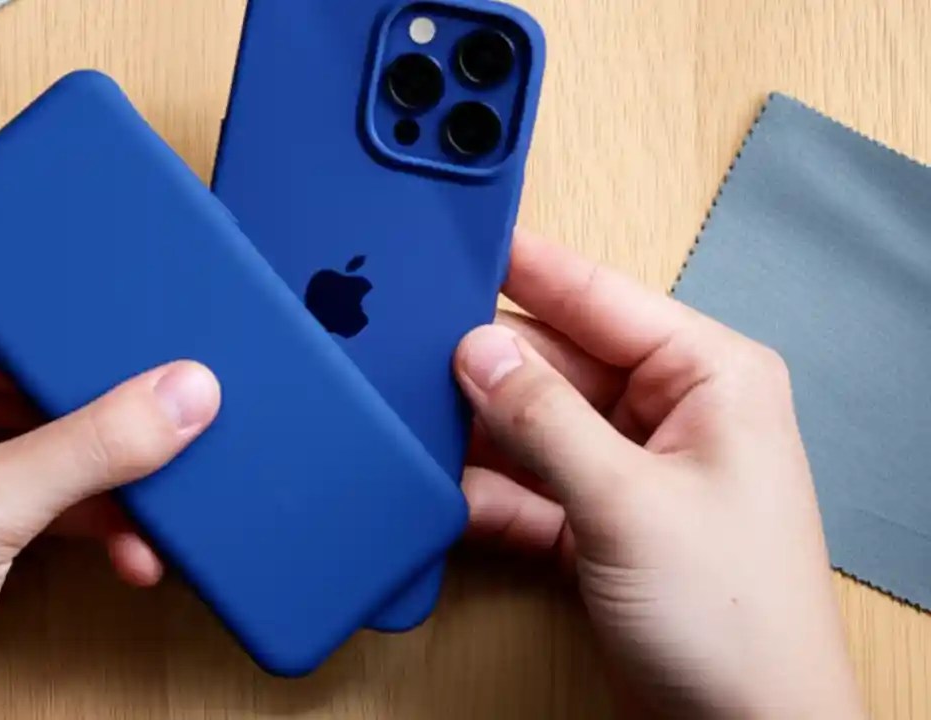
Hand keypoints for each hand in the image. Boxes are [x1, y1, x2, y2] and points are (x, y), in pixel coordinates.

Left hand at [0, 305, 220, 719]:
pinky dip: (89, 521)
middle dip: (106, 429)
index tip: (152, 361)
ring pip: (51, 448)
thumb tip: (176, 393)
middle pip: (41, 389)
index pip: (11, 323)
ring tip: (150, 508)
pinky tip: (125, 544)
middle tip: (166, 438)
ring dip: (106, 484)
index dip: (84, 345)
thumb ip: (90, 445)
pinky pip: (45, 498)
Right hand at [456, 231, 862, 718]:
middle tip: (409, 354)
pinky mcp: (597, 521)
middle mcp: (669, 413)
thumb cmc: (735, 621)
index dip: (528, 269)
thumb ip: (542, 420)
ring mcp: (628, 470)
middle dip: (486, 369)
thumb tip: (477, 352)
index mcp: (708, 377)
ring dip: (478, 435)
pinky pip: (525, 484)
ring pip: (530, 426)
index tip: (461, 243)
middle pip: (554, 364)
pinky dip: (486, 492)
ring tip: (415, 425)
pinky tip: (446, 493)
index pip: (600, 298)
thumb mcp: (626, 502)